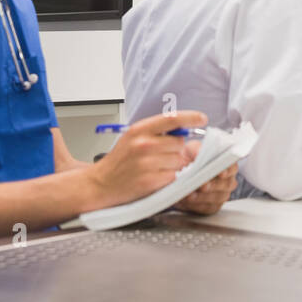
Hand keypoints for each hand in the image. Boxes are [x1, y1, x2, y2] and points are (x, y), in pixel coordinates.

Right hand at [87, 110, 207, 208]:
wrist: (100, 184)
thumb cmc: (118, 162)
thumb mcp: (132, 138)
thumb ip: (156, 132)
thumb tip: (183, 131)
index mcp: (139, 130)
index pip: (172, 118)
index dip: (191, 117)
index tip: (202, 119)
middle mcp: (143, 145)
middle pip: (179, 143)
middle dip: (176, 150)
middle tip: (162, 157)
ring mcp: (146, 163)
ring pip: (179, 161)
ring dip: (173, 166)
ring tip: (155, 168)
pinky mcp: (150, 181)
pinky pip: (173, 176)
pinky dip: (168, 179)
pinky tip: (154, 178)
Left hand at [173, 154, 238, 214]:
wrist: (178, 176)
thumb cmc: (189, 161)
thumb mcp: (190, 150)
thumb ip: (195, 148)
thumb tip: (198, 152)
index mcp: (227, 165)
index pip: (231, 167)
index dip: (227, 170)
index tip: (220, 172)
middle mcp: (228, 180)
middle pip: (225, 184)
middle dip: (212, 184)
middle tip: (201, 184)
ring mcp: (222, 195)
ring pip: (216, 197)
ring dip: (202, 196)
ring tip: (190, 194)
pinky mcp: (213, 207)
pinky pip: (207, 207)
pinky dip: (196, 205)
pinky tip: (188, 200)